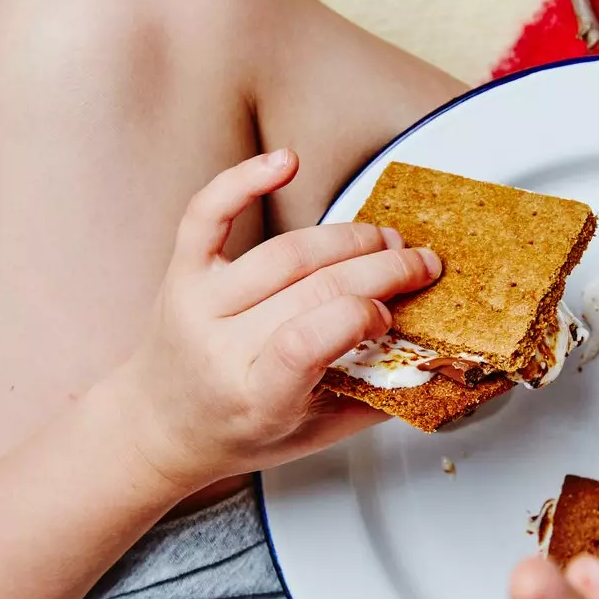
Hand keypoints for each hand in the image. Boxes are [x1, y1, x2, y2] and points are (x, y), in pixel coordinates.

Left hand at [111, 149, 440, 489]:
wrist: (162, 425)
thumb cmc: (239, 431)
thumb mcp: (312, 436)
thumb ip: (372, 400)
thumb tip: (436, 359)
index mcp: (253, 395)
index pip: (304, 343)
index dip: (357, 318)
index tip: (391, 316)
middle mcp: (219, 345)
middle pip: (310, 289)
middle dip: (380, 269)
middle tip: (420, 264)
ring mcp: (198, 302)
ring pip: (284, 251)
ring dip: (347, 237)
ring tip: (384, 239)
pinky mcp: (184, 270)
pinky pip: (209, 213)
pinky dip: (245, 179)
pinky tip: (287, 162)